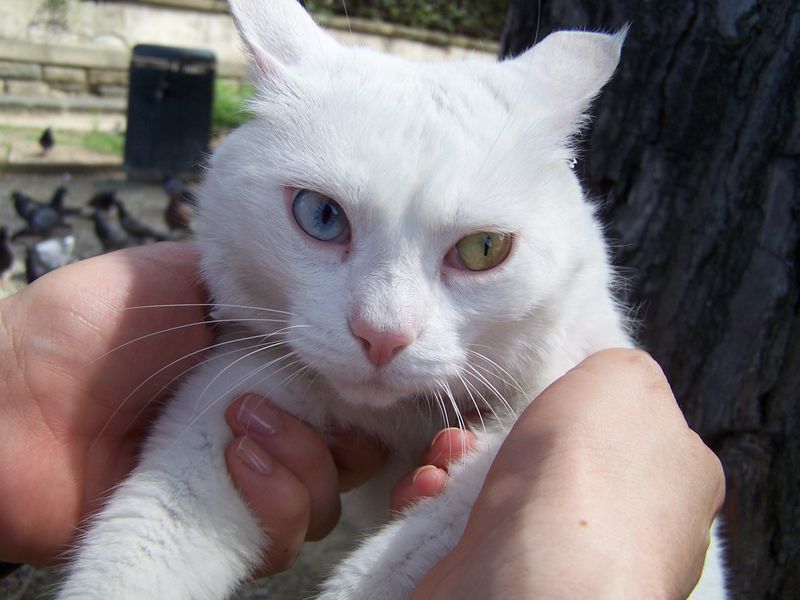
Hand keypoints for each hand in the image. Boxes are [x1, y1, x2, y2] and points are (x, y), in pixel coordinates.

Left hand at [0, 242, 472, 574]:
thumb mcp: (177, 277)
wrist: (6, 398)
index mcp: (261, 371)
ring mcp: (239, 485)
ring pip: (326, 499)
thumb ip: (254, 284)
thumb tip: (317, 291)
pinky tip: (237, 457)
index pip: (342, 391)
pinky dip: (276, 501)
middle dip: (351, 432)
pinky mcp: (214, 533)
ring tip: (243, 422)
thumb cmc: (81, 330)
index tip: (380, 374)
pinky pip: (280, 538)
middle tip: (306, 401)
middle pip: (350, 451)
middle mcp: (261, 429)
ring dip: (304, 461)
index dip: (370, 390)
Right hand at [413, 349, 724, 598]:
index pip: (628, 425)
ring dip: (461, 462)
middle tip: (477, 427)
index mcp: (679, 475)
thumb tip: (603, 383)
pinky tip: (432, 489)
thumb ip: (621, 368)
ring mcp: (572, 561)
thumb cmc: (590, 469)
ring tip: (448, 456)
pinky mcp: (510, 582)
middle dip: (502, 432)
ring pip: (504, 489)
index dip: (579, 401)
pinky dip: (440, 500)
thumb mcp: (625, 375)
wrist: (536, 578)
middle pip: (557, 456)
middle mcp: (634, 526)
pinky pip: (469, 527)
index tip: (541, 393)